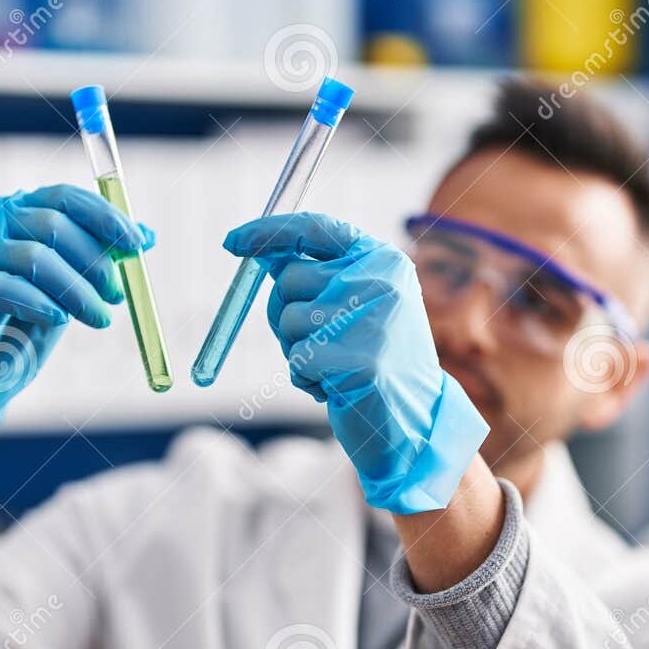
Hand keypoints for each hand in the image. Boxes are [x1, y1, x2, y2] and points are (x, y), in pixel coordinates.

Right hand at [0, 185, 150, 471]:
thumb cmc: (21, 330)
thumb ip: (99, 262)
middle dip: (94, 262)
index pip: (64, 198)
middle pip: (51, 225)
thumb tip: (147, 236)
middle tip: (117, 296)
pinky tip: (57, 319)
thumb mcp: (69, 293)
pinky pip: (1, 287)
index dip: (105, 218)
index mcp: (19, 213)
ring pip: (32, 257)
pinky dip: (36, 303)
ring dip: (75, 291)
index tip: (139, 244)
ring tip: (99, 319)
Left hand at [223, 211, 487, 514]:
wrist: (416, 419)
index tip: (233, 242)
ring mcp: (369, 320)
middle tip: (315, 341)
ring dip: (297, 349)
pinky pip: (297, 358)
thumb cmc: (377, 361)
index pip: (314, 228)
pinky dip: (305, 377)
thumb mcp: (360, 306)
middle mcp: (380, 281)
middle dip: (285, 312)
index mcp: (383, 260)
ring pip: (288, 320)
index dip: (267, 232)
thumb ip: (321, 277)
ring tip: (334, 366)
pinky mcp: (357, 359)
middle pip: (290, 278)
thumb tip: (265, 256)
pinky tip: (336, 387)